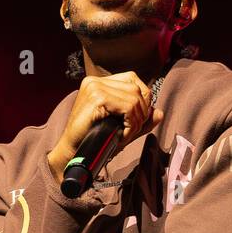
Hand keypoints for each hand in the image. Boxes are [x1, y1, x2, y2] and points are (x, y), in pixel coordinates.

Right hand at [48, 72, 164, 183]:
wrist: (72, 152)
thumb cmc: (94, 140)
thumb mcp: (121, 128)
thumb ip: (140, 120)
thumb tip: (159, 113)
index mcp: (99, 82)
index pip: (133, 80)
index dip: (142, 100)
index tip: (136, 121)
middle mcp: (96, 81)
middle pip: (137, 90)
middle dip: (141, 113)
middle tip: (131, 132)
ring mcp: (95, 87)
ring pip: (135, 99)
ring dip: (136, 122)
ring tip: (125, 136)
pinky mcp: (96, 98)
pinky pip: (128, 108)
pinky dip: (130, 125)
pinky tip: (121, 136)